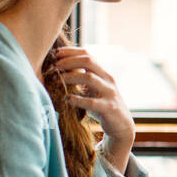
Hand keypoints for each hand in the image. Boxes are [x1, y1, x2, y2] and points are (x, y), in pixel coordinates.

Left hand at [52, 46, 134, 172]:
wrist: (121, 125)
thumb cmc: (102, 105)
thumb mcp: (93, 89)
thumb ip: (82, 79)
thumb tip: (59, 70)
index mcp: (103, 73)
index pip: (88, 55)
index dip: (71, 52)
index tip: (56, 53)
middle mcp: (108, 80)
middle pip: (88, 61)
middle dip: (69, 61)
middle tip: (55, 66)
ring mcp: (109, 93)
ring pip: (90, 78)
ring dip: (71, 77)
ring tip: (57, 80)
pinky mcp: (108, 108)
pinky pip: (91, 102)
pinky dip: (77, 100)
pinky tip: (67, 99)